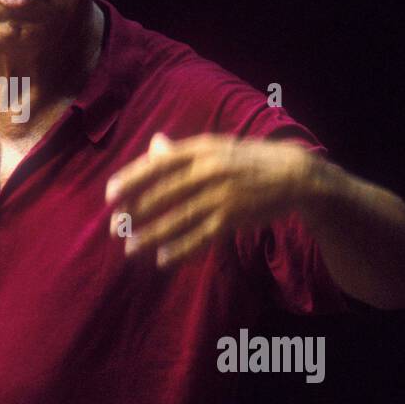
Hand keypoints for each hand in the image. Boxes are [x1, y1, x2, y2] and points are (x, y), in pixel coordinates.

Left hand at [105, 132, 318, 268]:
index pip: (158, 163)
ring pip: (179, 218)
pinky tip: (163, 259)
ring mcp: (222, 195)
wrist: (294, 175)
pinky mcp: (234, 217)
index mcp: (201, 149)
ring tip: (130, 247)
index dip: (132, 179)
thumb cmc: (247, 160)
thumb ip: (183, 151)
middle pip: (164, 193)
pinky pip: (202, 236)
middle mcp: (209, 170)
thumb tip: (153, 145)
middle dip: (135, 212)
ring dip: (152, 235)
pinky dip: (182, 248)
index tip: (110, 194)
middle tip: (114, 227)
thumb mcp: (216, 148)